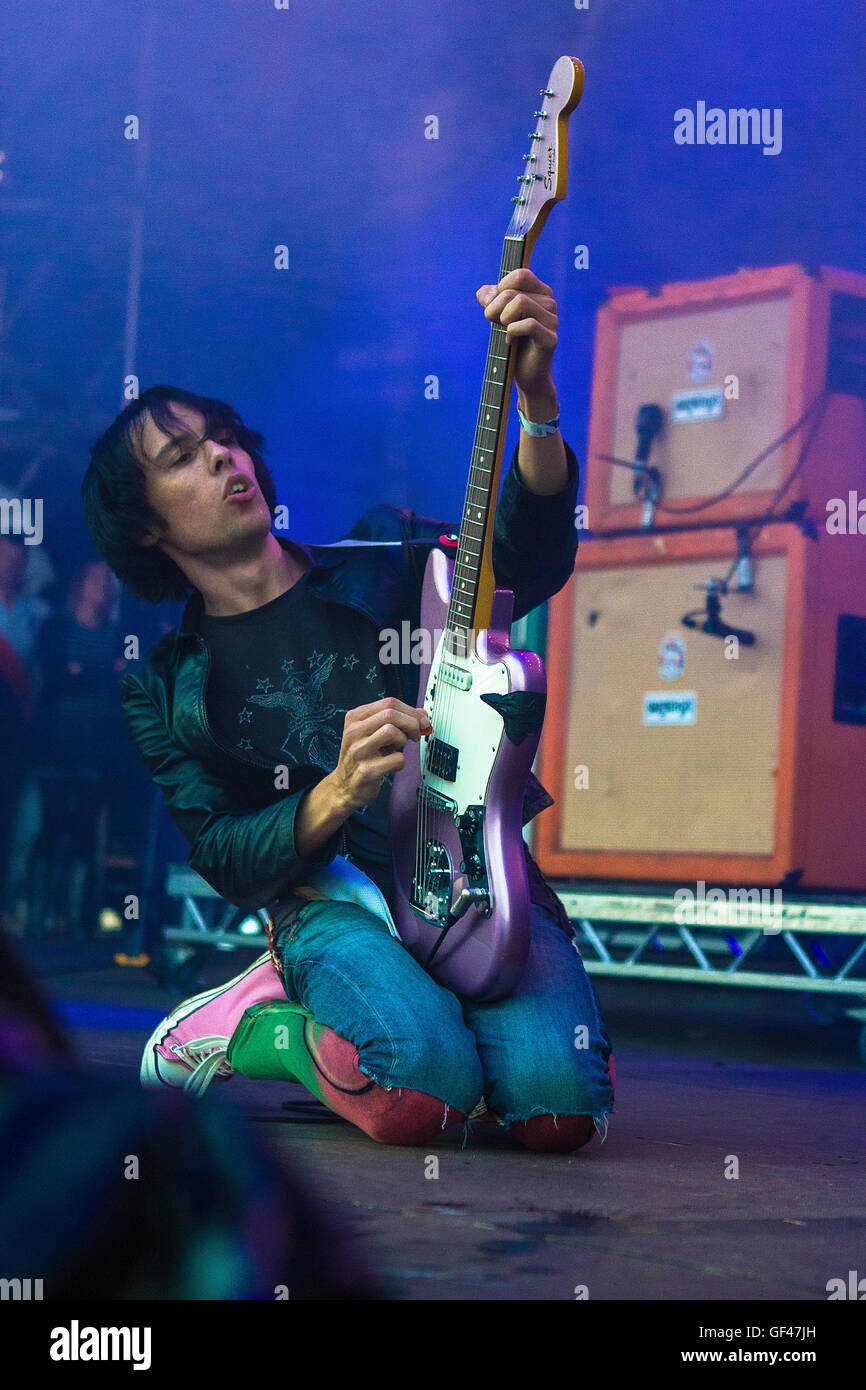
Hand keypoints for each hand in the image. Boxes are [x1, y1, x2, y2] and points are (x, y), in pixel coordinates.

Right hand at [328, 697, 431, 813]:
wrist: (344, 787)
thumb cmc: (363, 757)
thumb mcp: (374, 734)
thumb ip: (396, 721)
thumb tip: (422, 714)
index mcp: (355, 718)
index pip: (389, 703)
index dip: (411, 711)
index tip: (422, 721)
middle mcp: (353, 732)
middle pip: (391, 714)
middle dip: (412, 723)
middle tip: (416, 734)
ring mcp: (358, 751)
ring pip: (391, 731)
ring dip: (403, 740)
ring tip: (397, 749)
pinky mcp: (366, 771)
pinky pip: (396, 759)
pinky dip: (401, 762)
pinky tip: (392, 765)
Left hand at [476, 267, 558, 405]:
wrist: (526, 376)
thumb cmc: (513, 343)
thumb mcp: (497, 316)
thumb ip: (490, 298)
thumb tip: (484, 294)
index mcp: (541, 293)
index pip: (520, 275)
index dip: (500, 288)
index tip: (496, 305)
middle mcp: (550, 303)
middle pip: (512, 292)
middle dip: (493, 309)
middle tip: (495, 324)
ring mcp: (553, 321)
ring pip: (520, 303)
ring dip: (502, 319)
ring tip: (505, 332)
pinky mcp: (551, 339)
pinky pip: (527, 324)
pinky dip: (511, 332)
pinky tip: (510, 341)